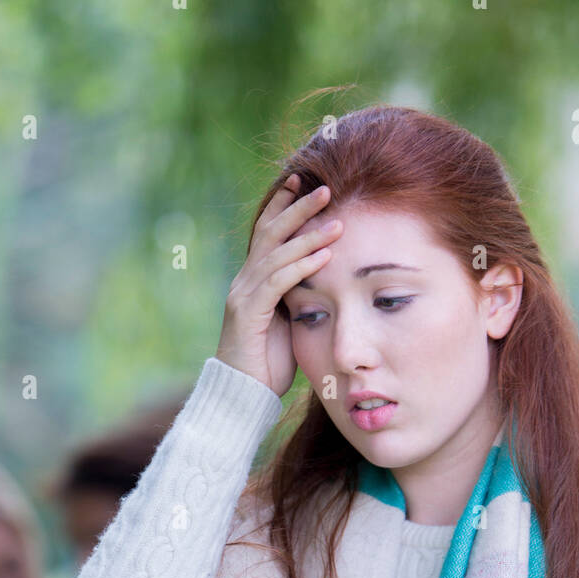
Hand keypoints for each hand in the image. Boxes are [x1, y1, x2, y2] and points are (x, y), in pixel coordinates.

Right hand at [215, 172, 343, 397]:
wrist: (241, 395)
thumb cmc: (268, 366)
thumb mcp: (288, 324)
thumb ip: (298, 299)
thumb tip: (324, 284)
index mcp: (253, 281)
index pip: (267, 232)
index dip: (283, 206)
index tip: (304, 181)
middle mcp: (244, 281)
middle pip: (270, 232)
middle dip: (298, 208)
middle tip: (326, 188)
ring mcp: (243, 295)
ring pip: (276, 253)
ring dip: (308, 235)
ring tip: (336, 221)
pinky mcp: (248, 313)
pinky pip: (278, 282)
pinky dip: (302, 267)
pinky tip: (324, 256)